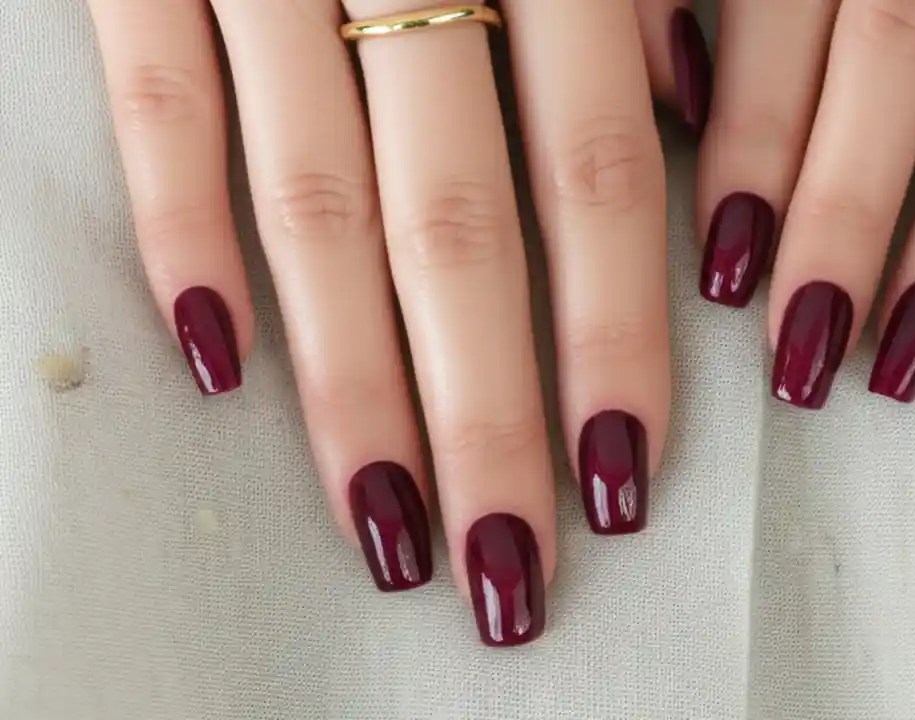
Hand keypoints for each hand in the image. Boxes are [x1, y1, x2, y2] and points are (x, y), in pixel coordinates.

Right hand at [87, 0, 669, 645]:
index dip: (615, 338)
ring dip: (352, 378)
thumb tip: (683, 123)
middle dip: (491, 412)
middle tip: (511, 564)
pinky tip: (219, 362)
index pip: (597, 180)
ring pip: (314, 198)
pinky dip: (180, 224)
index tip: (630, 472)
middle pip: (458, 229)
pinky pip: (155, 96)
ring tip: (388, 518)